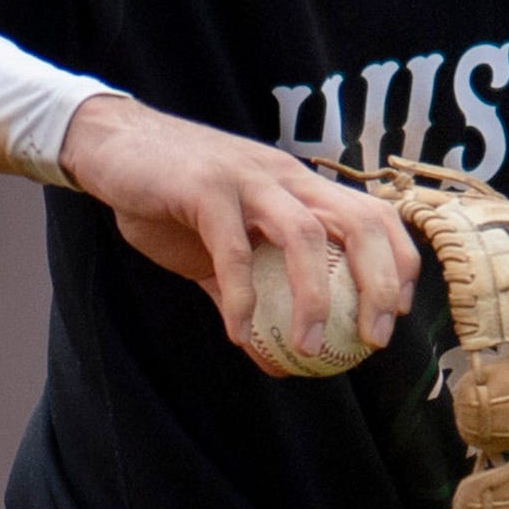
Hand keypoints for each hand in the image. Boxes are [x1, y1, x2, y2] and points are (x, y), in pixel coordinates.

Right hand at [56, 93, 417, 375]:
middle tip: (375, 337)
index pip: (371, 215)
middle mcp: (285, 177)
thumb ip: (248, 299)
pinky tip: (239, 335)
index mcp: (298, 186)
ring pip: (304, 235)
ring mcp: (248, 178)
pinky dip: (241, 297)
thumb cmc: (168, 199)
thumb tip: (275, 361)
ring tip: (308, 349)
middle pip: (358, 222)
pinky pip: (234, 251)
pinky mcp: (206, 188)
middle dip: (380, 282)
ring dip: (314, 297)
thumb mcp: (216, 254)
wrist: (110, 147)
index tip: (398, 312)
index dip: (397, 262)